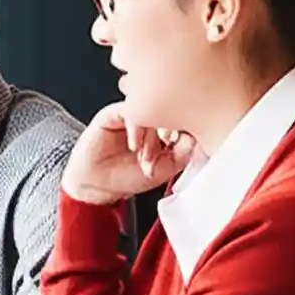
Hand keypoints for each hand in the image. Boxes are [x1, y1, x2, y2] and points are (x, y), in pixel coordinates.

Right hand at [60, 101, 198, 204]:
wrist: (97, 186)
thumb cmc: (126, 178)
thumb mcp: (165, 169)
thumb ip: (183, 153)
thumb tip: (196, 136)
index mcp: (163, 129)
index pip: (183, 116)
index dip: (187, 128)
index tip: (185, 143)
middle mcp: (148, 118)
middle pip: (168, 108)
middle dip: (169, 131)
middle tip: (164, 151)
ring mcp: (130, 114)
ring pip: (150, 108)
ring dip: (151, 135)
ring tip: (145, 156)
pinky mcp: (112, 114)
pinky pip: (128, 110)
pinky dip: (135, 128)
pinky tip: (133, 146)